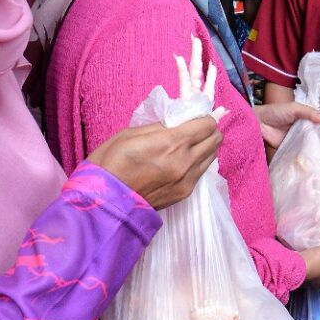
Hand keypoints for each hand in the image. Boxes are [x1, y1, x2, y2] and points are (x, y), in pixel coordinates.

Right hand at [88, 117, 221, 209]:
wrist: (104, 203)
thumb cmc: (110, 164)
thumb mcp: (130, 134)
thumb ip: (159, 126)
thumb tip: (178, 121)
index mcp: (172, 143)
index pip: (207, 124)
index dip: (202, 117)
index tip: (192, 116)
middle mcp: (186, 162)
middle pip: (215, 139)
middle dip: (208, 130)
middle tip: (193, 128)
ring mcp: (187, 180)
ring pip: (212, 156)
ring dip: (205, 146)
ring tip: (187, 145)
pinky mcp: (184, 194)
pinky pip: (201, 171)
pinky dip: (198, 162)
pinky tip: (182, 160)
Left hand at [255, 101, 319, 150]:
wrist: (258, 122)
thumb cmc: (275, 111)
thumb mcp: (294, 108)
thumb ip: (309, 112)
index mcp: (306, 118)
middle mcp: (304, 129)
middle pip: (317, 135)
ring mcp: (298, 140)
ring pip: (311, 144)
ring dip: (317, 148)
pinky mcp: (292, 149)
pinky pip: (301, 152)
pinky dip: (307, 155)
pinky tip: (316, 160)